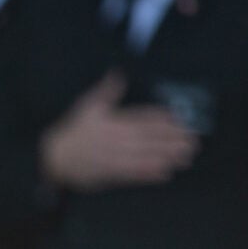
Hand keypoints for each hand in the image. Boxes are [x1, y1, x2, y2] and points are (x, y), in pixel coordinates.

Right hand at [40, 73, 197, 190]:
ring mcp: (115, 159)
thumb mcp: (87, 106)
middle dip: (172, 140)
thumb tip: (118, 73)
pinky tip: (165, 174)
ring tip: (186, 158)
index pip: (142, 119)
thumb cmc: (73, 130)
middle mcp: (117, 140)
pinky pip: (133, 175)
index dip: (162, 120)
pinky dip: (149, 175)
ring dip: (166, 157)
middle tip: (193, 141)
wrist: (54, 158)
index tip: (179, 121)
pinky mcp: (111, 174)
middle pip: (149, 139)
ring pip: (145, 157)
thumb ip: (106, 91)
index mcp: (114, 122)